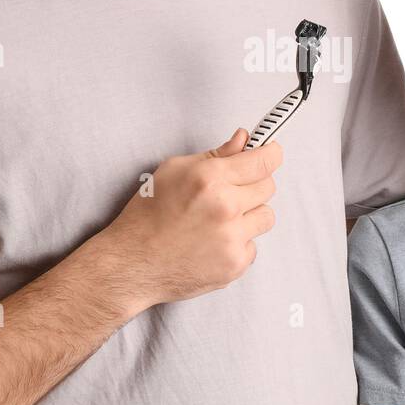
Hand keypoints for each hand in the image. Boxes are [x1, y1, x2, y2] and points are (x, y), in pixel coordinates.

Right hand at [102, 128, 282, 311]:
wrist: (133, 263)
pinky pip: (253, 245)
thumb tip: (243, 140)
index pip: (264, 161)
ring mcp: (232, 238)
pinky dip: (238, 242)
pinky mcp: (235, 264)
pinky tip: (212, 242)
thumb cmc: (148, 216)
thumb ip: (215, 154)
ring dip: (249, 215)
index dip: (271, 153)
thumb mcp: (173, 171)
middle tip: (230, 191)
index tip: (271, 153)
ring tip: (219, 220)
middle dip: (252, 185)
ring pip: (266, 216)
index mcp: (209, 178)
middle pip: (268, 187)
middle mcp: (225, 207)